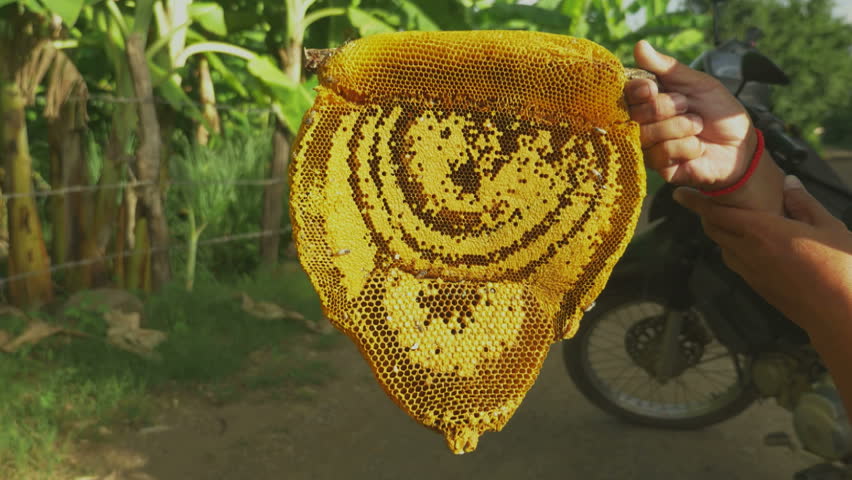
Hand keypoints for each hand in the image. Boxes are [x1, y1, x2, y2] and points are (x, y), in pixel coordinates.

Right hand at [625, 41, 758, 190]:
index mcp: (649, 98)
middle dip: (664, 108)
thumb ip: (667, 67)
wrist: (739, 142)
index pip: (626, 92)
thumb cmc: (718, 109)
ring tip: (697, 126)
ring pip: (647, 134)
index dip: (636, 91)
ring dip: (679, 127)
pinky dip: (686, 147)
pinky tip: (696, 147)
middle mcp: (643, 121)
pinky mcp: (658, 166)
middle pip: (634, 113)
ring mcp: (649, 145)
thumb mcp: (697, 82)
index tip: (652, 88)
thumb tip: (639, 46)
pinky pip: (660, 154)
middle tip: (687, 106)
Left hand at [672, 175, 851, 333]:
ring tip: (730, 218)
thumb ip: (803, 203)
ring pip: (722, 246)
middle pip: (714, 229)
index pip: (717, 212)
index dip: (695, 202)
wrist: (840, 314)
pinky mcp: (756, 286)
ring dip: (720, 231)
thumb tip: (788, 182)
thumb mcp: (828, 226)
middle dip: (707, 214)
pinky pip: (734, 261)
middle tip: (708, 201)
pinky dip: (732, 248)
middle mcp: (748, 252)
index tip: (679, 194)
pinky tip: (749, 243)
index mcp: (762, 232)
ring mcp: (750, 272)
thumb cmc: (840, 266)